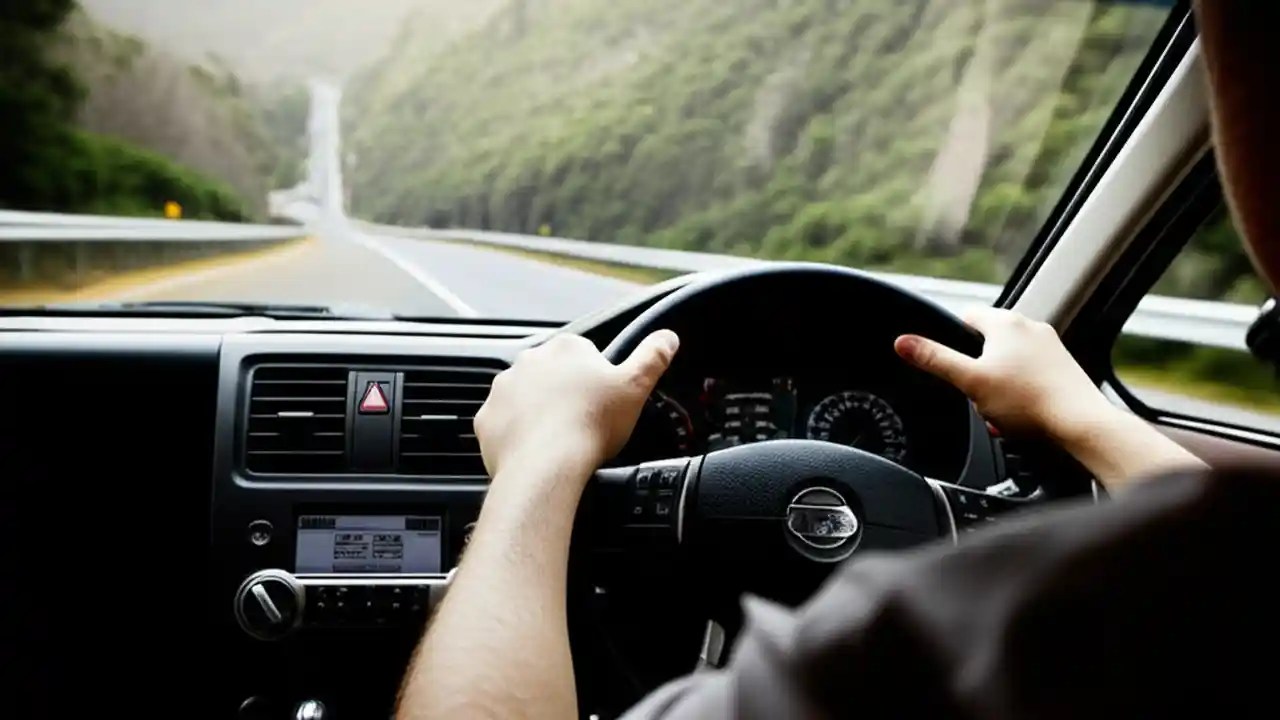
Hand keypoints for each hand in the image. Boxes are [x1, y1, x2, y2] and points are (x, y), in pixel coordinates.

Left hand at [474, 330, 679, 481]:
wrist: (546, 466)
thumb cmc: (592, 424)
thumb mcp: (636, 386)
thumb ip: (653, 357)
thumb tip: (668, 337)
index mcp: (565, 348)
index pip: (584, 354)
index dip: (597, 379)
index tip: (603, 401)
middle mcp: (528, 361)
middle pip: (553, 374)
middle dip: (565, 393)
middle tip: (584, 422)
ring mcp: (503, 390)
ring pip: (526, 397)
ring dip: (539, 412)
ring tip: (559, 439)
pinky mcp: (486, 419)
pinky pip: (504, 423)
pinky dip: (517, 434)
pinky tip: (536, 450)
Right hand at [893, 307, 1115, 444]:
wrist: (1079, 422)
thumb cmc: (1028, 401)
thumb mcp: (970, 381)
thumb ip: (934, 360)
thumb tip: (902, 342)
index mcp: (1005, 322)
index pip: (966, 317)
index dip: (954, 341)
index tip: (954, 365)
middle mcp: (1031, 327)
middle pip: (988, 343)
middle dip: (979, 370)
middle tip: (978, 395)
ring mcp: (1051, 346)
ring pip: (1010, 361)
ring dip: (999, 384)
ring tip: (1001, 411)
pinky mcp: (1064, 367)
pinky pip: (1031, 375)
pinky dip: (1021, 392)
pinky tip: (1021, 415)